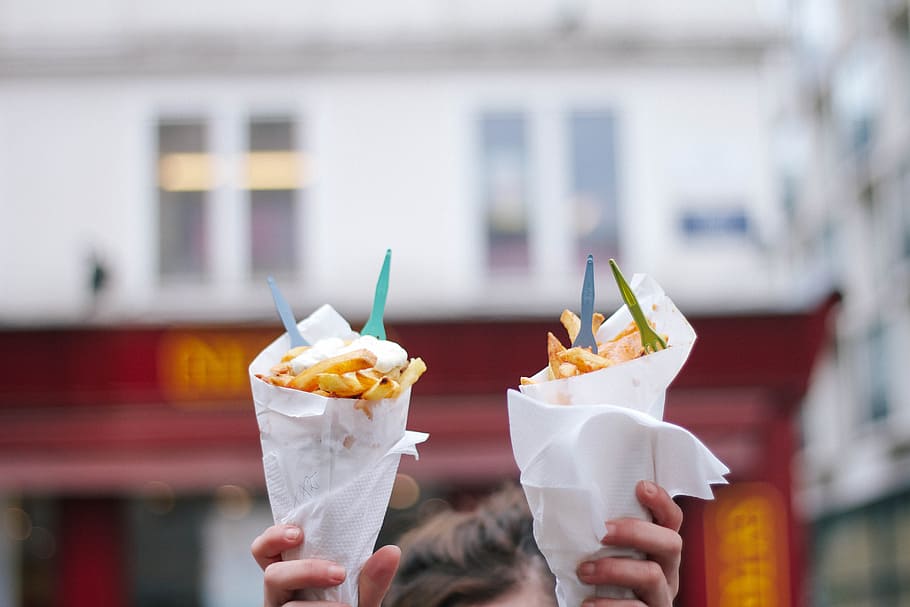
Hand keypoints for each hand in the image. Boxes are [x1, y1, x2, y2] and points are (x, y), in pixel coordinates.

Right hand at [251, 524, 400, 606]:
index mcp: (290, 571)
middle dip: (305, 571)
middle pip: (271, 575)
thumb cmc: (350, 605)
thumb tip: (391, 551)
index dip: (273, 537)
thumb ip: (373, 576)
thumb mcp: (364, 593)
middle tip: (339, 573)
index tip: (297, 533)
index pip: (266, 549)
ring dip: (318, 605)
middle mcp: (281, 594)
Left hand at [575, 480, 682, 605]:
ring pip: (652, 576)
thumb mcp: (606, 552)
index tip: (640, 487)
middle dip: (635, 533)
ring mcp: (661, 596)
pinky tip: (588, 603)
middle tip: (602, 534)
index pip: (672, 519)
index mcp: (658, 548)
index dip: (662, 501)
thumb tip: (566, 504)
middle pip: (672, 543)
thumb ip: (602, 532)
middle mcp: (667, 571)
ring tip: (584, 571)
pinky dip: (609, 605)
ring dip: (614, 570)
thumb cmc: (599, 577)